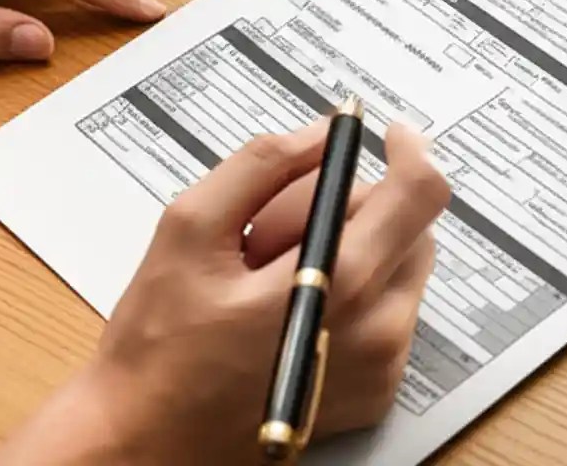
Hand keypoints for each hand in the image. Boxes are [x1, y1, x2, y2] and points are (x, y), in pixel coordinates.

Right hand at [0, 120, 448, 465]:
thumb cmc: (160, 346)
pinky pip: (387, 311)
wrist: (148, 441)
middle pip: (409, 226)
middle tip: (274, 231)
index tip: (384, 133)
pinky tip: (286, 311)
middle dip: (352, 207)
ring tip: (273, 278)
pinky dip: (350, 292)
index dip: (407, 148)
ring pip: (398, 266)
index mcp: (341, 286)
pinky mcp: (377, 391)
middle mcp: (379, 331)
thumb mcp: (191, 229)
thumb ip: (263, 165)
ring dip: (351, 250)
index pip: (418, 193)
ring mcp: (383, 368)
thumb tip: (323, 132)